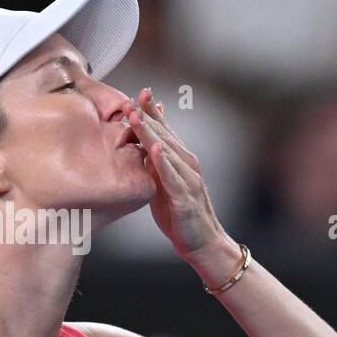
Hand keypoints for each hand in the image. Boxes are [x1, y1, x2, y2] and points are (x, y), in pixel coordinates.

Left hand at [125, 87, 225, 258]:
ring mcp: (188, 179)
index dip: (153, 111)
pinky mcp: (185, 198)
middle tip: (134, 97)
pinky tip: (154, 149)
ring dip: (151, 132)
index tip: (139, 92)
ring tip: (136, 116)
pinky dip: (164, 162)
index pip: (165, 130)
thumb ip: (155, 164)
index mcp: (180, 160)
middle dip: (149, 115)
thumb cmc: (179, 214)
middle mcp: (187, 164)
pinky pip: (172, 177)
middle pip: (164, 135)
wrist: (202, 243)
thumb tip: (142, 144)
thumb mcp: (162, 184)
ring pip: (167, 151)